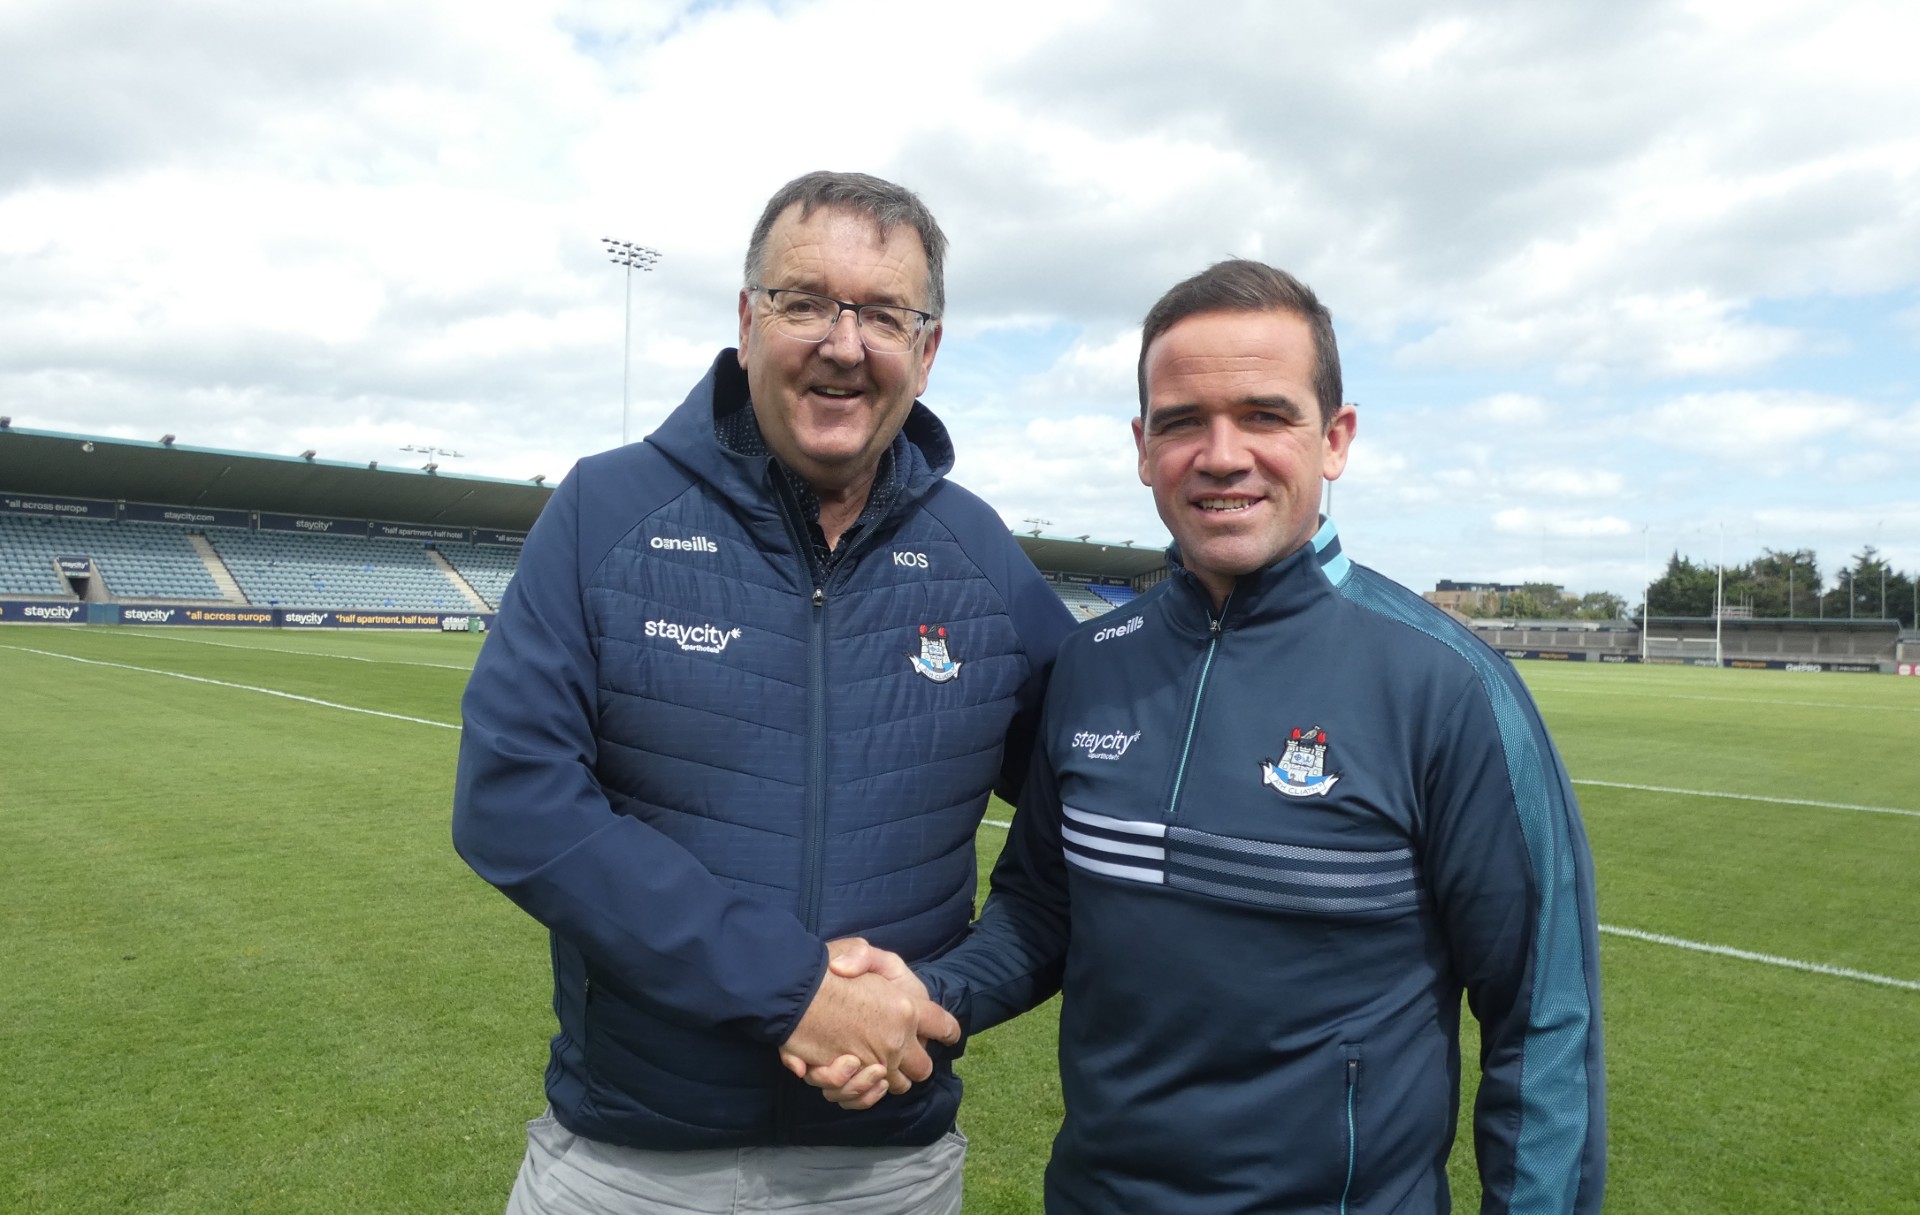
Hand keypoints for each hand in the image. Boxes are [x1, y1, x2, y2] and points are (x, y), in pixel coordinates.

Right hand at [779, 938, 959, 1109]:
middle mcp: (896, 1040)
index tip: (944, 1034)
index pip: (945, 1027)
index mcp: (907, 1007)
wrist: (786, 990)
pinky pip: (865, 1097)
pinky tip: (857, 1076)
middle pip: (923, 1067)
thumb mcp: (856, 949)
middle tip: (897, 1049)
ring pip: (895, 1086)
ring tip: (872, 1064)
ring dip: (887, 1079)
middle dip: (915, 1063)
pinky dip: (863, 1092)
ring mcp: (873, 1062)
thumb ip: (870, 959)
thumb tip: (867, 980)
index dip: (947, 1032)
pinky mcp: (848, 1078)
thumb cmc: (822, 967)